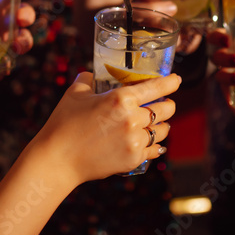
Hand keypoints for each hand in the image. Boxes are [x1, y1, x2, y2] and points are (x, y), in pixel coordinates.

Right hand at [30, 72, 180, 186]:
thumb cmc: (64, 124)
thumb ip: (88, 79)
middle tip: (162, 103)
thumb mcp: (76, 93)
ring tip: (154, 123)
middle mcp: (133, 119)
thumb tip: (93, 75)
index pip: (156, 87)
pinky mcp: (133, 159)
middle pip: (166, 109)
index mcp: (121, 99)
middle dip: (167, 104)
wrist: (58, 159)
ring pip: (162, 131)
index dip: (171, 82)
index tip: (177, 80)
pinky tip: (151, 142)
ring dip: (161, 125)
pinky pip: (155, 149)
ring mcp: (135, 141)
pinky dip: (155, 144)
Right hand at [208, 27, 234, 117]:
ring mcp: (225, 76)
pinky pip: (231, 103)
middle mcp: (223, 58)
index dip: (218, 37)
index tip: (227, 38)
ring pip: (219, 78)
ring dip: (228, 80)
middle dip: (225, 59)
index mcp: (228, 41)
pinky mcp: (231, 93)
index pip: (215, 36)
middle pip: (216, 58)